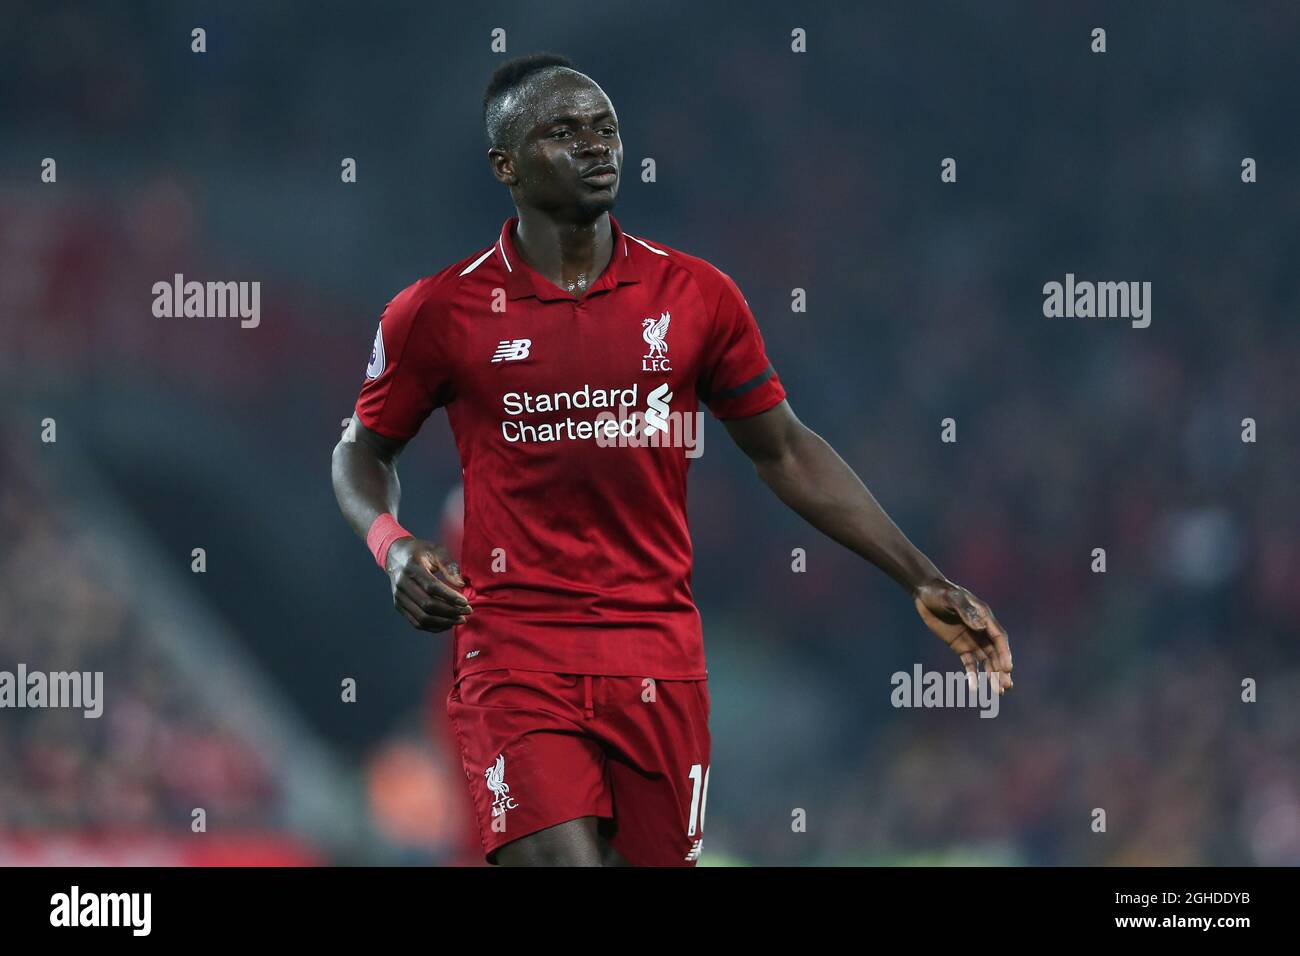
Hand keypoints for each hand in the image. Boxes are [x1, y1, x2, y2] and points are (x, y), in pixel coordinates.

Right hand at [385, 537, 471, 632]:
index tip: (466, 602)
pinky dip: (433, 627)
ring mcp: (398, 597)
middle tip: (467, 611)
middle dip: (450, 611)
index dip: (450, 597)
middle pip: (427, 605)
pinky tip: (448, 623)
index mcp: (411, 567)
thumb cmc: (420, 552)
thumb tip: (461, 584)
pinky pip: (416, 622)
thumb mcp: (436, 551)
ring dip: (443, 622)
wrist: (396, 556)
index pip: (432, 587)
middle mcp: (402, 584)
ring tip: (460, 619)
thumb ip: (449, 566)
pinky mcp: (399, 605)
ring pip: (422, 617)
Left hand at [913, 580, 1012, 695]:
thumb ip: (966, 611)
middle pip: (995, 653)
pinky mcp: (960, 646)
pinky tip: (974, 689)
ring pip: (986, 661)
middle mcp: (982, 630)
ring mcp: (972, 639)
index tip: (1007, 668)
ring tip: (999, 693)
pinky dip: (972, 676)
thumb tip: (981, 626)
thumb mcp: (952, 598)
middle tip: (1006, 687)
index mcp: (984, 617)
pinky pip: (969, 663)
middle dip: (1001, 670)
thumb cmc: (941, 592)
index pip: (998, 638)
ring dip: (992, 676)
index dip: (1004, 654)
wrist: (926, 593)